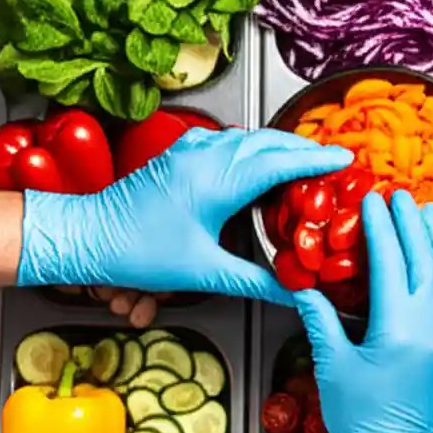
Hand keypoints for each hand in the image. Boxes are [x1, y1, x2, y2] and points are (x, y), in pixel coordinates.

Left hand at [17, 127, 351, 305]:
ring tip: (307, 162)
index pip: (283, 160)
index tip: (348, 160)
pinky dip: (254, 147)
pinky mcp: (180, 153)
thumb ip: (257, 282)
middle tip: (335, 163)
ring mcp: (191, 149)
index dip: (319, 159)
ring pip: (250, 138)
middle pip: (271, 142)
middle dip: (307, 150)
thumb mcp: (206, 272)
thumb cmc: (137, 251)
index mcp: (219, 178)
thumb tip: (296, 295)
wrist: (85, 235)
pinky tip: (260, 162)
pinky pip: (229, 141)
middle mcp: (207, 155)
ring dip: (281, 146)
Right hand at [295, 190, 432, 432]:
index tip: (373, 202)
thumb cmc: (361, 422)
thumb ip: (322, 320)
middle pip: (426, 258)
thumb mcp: (332, 365)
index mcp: (400, 327)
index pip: (392, 261)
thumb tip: (304, 287)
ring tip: (426, 214)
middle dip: (412, 223)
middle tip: (400, 196)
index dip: (382, 227)